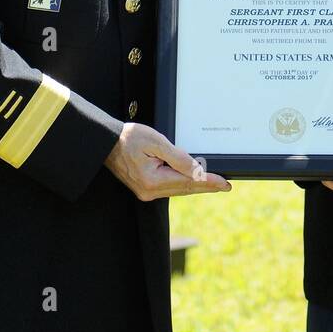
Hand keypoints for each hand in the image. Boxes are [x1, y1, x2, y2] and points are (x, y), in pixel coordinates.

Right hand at [105, 122, 230, 199]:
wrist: (107, 143)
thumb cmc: (128, 138)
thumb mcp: (156, 142)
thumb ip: (178, 157)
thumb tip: (197, 170)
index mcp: (152, 181)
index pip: (188, 181)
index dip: (208, 181)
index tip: (224, 183)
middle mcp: (149, 191)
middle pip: (185, 189)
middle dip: (206, 186)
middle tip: (225, 186)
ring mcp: (147, 192)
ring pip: (179, 190)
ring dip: (196, 186)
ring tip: (214, 184)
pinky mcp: (145, 188)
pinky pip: (170, 188)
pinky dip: (184, 185)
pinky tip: (193, 182)